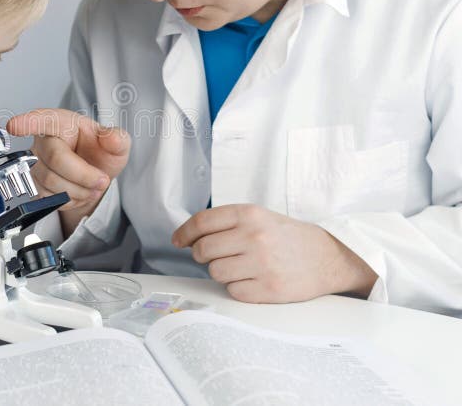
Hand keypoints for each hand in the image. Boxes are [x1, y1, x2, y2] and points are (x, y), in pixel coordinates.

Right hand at [6, 109, 129, 216]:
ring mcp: (35, 163)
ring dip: (79, 190)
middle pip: (56, 159)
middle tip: (102, 180)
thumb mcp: (116, 144)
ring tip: (92, 186)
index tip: (14, 126)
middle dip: (83, 175)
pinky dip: (70, 200)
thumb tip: (113, 137)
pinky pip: (49, 198)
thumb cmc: (98, 153)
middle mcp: (44, 140)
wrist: (94, 177)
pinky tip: (78, 191)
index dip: (27, 122)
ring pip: (52, 182)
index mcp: (61, 122)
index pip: (42, 120)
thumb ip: (118, 139)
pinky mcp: (33, 185)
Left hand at [172, 204, 376, 302]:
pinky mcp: (269, 289)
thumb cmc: (287, 237)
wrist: (328, 258)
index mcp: (250, 214)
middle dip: (202, 255)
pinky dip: (237, 287)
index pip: (202, 222)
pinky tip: (253, 279)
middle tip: (212, 256)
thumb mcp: (259, 217)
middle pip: (203, 250)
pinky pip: (233, 291)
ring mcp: (262, 264)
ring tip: (240, 267)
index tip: (178, 240)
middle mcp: (254, 237)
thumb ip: (226, 223)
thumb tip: (186, 238)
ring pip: (215, 272)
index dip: (184, 232)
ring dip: (221, 271)